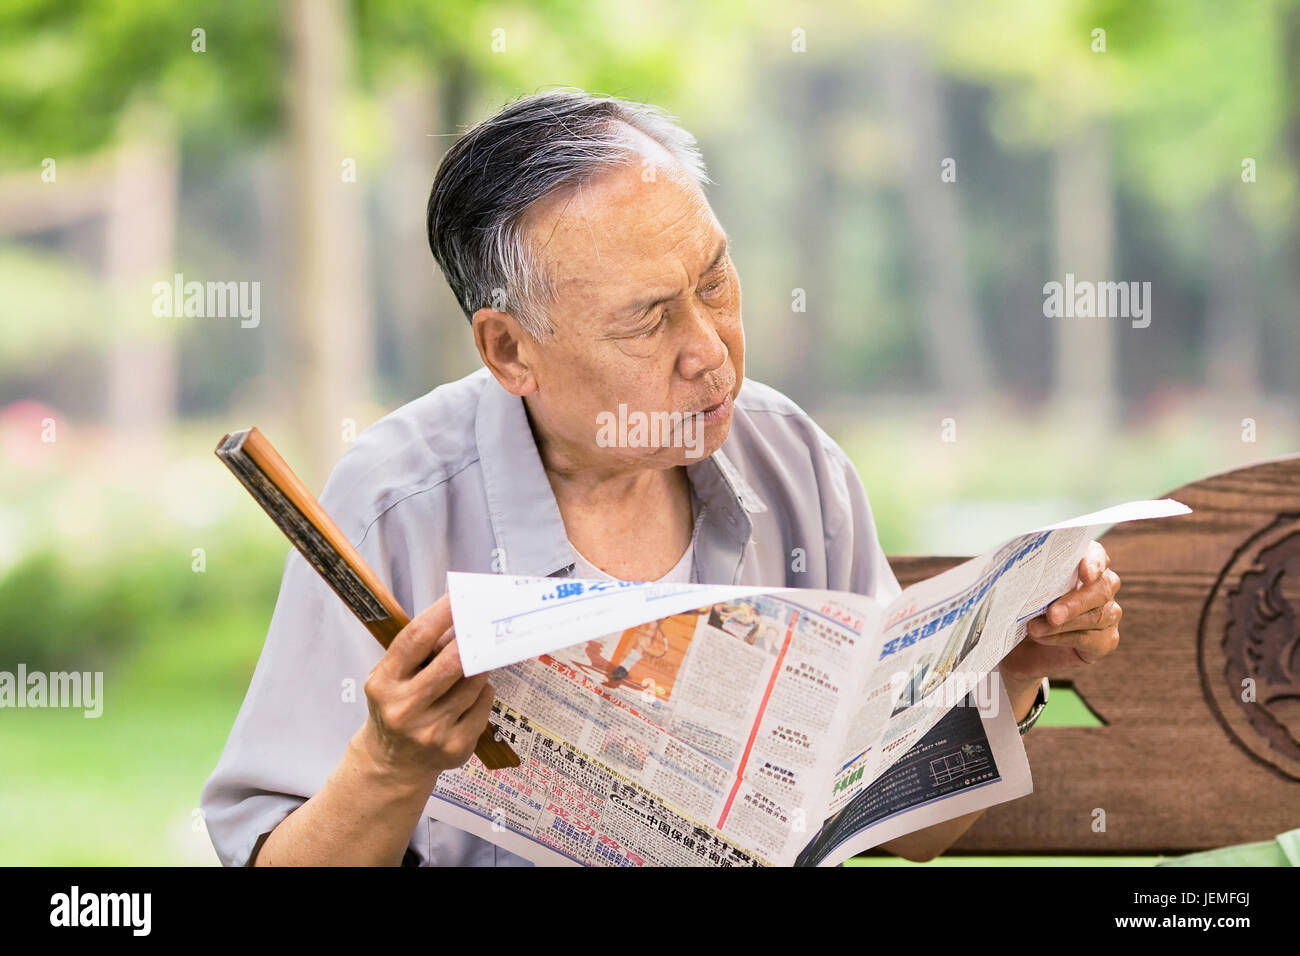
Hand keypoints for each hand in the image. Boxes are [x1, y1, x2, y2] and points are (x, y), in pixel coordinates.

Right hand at [358, 593, 494, 788]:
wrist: (393, 763)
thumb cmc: (397, 707)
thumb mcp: (393, 677)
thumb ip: (420, 650)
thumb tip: (460, 617)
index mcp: (384, 683)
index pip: (416, 640)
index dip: (441, 614)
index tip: (460, 597)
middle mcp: (405, 708)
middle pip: (451, 662)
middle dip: (471, 640)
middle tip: (485, 624)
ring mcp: (431, 731)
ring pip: (473, 682)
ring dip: (480, 666)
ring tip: (475, 663)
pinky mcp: (455, 747)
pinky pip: (484, 704)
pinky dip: (483, 691)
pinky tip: (473, 691)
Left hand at [1000, 540, 1122, 692]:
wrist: (1016, 648)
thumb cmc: (1019, 609)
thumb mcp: (1017, 590)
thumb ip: (1023, 575)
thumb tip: (1008, 565)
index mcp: (1083, 564)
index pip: (1097, 555)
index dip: (1094, 562)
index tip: (1084, 572)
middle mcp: (1101, 587)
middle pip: (1102, 588)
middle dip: (1075, 601)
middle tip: (1051, 613)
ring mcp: (1107, 614)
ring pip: (1098, 616)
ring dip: (1063, 624)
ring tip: (1034, 628)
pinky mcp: (1105, 640)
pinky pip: (1093, 640)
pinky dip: (1064, 638)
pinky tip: (1042, 638)